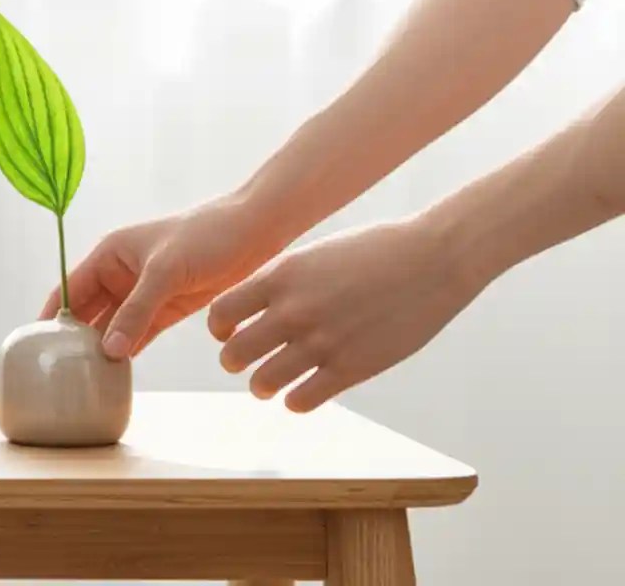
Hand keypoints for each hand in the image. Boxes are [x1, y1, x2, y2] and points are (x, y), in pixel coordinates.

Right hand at [40, 196, 281, 359]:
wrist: (254, 232)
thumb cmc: (206, 235)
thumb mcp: (165, 271)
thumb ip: (136, 311)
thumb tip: (109, 351)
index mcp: (110, 255)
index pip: (69, 288)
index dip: (52, 315)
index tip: (34, 345)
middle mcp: (121, 274)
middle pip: (88, 311)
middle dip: (74, 338)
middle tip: (58, 371)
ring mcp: (144, 293)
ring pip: (113, 326)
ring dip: (102, 348)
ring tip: (83, 378)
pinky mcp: (168, 308)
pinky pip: (139, 334)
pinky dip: (128, 351)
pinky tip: (117, 372)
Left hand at [208, 218, 485, 412]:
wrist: (433, 258)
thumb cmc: (374, 250)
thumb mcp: (314, 255)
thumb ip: (280, 282)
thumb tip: (250, 309)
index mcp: (281, 277)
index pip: (221, 314)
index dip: (220, 328)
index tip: (228, 333)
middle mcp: (294, 311)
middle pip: (234, 354)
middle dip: (234, 361)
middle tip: (242, 362)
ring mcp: (322, 342)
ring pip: (262, 383)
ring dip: (261, 386)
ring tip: (267, 383)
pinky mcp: (352, 368)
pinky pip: (301, 401)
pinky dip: (294, 401)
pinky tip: (300, 393)